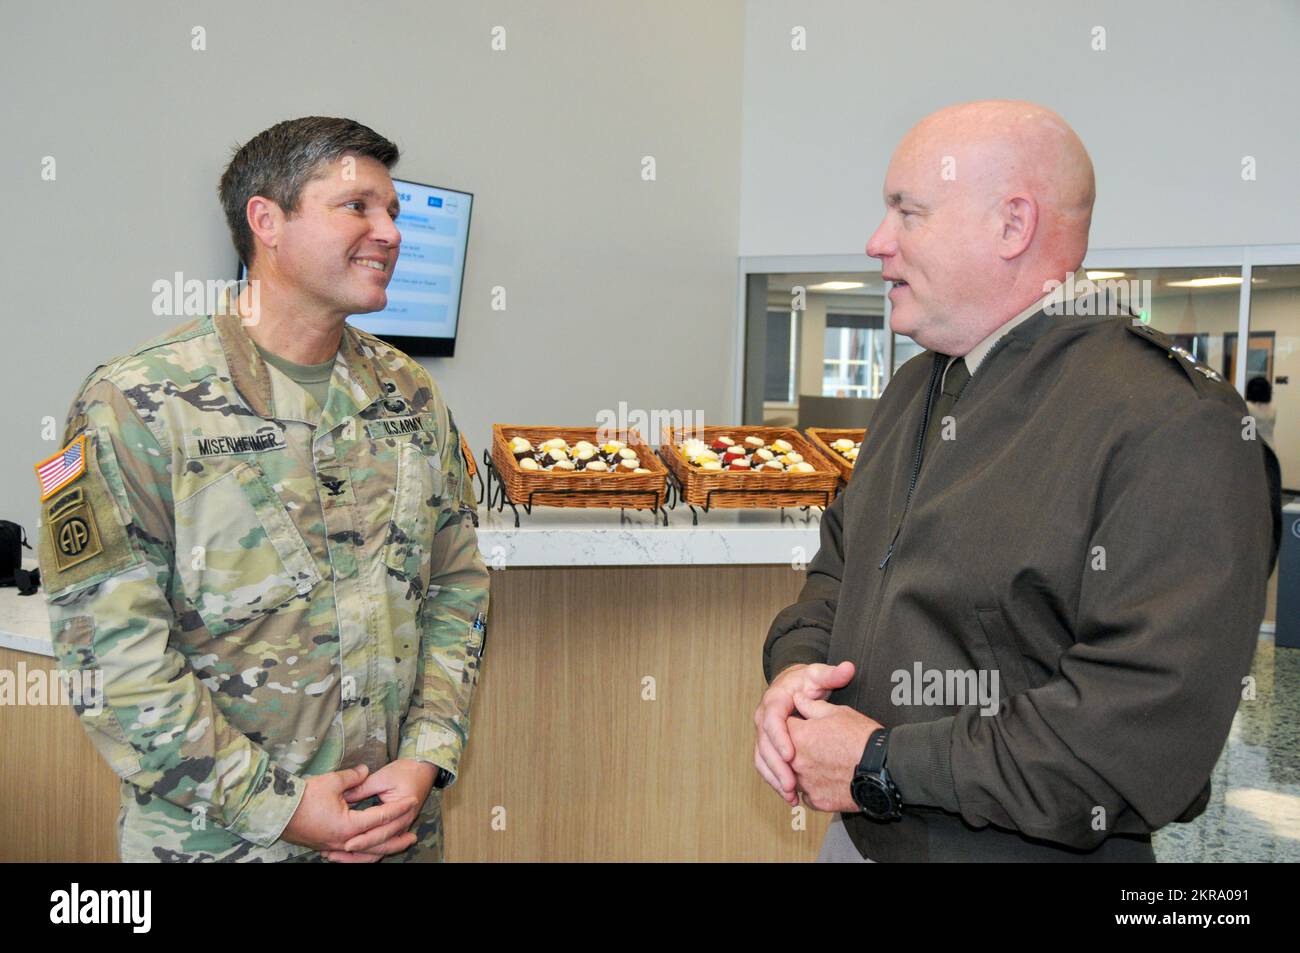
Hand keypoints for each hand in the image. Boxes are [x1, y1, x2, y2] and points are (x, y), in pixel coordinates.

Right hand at [281, 764, 420, 855]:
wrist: (276, 812)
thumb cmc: (303, 797)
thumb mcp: (332, 782)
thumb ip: (353, 777)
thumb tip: (365, 771)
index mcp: (348, 826)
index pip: (380, 818)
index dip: (398, 809)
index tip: (412, 801)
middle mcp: (344, 841)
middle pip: (378, 843)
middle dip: (397, 839)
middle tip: (414, 835)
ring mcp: (335, 847)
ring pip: (366, 854)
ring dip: (384, 849)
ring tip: (399, 845)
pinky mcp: (327, 847)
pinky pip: (352, 857)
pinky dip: (365, 855)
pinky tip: (372, 851)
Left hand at [319, 759, 437, 862]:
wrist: (423, 770)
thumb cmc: (405, 771)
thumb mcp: (382, 776)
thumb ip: (362, 788)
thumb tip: (342, 798)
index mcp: (403, 811)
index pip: (381, 830)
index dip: (364, 838)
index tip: (346, 843)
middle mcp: (404, 823)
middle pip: (382, 843)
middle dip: (361, 850)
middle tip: (339, 853)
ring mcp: (402, 827)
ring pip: (383, 848)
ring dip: (364, 855)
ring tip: (342, 857)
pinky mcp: (398, 828)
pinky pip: (384, 845)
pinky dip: (370, 851)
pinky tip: (355, 854)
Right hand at [753, 660, 854, 804]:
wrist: (792, 685)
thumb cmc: (806, 682)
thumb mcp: (818, 675)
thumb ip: (833, 674)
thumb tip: (848, 669)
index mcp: (774, 701)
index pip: (772, 720)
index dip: (780, 739)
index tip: (791, 755)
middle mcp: (763, 718)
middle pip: (764, 745)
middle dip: (776, 767)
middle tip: (791, 784)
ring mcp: (763, 734)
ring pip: (761, 759)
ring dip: (774, 778)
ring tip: (790, 796)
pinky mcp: (766, 746)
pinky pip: (765, 766)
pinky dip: (775, 781)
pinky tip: (790, 796)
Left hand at [787, 694, 881, 813]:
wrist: (883, 769)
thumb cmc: (863, 740)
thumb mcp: (838, 713)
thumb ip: (812, 706)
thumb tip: (799, 699)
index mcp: (799, 737)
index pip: (782, 726)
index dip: (794, 723)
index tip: (803, 724)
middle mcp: (797, 762)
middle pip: (784, 754)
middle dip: (795, 747)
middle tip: (816, 744)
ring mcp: (806, 784)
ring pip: (793, 776)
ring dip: (801, 769)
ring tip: (822, 763)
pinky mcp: (817, 801)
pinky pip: (807, 794)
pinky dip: (813, 788)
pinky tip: (826, 780)